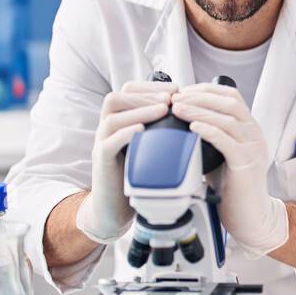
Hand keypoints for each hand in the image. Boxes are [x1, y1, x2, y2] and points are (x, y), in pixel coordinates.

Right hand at [76, 80, 175, 242]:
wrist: (116, 208)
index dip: (151, 86)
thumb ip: (162, 131)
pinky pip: (109, 142)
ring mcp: (102, 144)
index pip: (128, 91)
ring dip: (139, 110)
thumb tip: (193, 115)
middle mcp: (107, 128)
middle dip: (146, 94)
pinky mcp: (102, 161)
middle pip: (117, 98)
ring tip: (163, 109)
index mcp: (120, 121)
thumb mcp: (151, 148)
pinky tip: (142, 130)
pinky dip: (126, 133)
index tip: (176, 88)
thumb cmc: (138, 176)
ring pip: (112, 117)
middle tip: (170, 98)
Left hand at [171, 83, 288, 257]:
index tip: (183, 91)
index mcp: (249, 129)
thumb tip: (178, 126)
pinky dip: (209, 130)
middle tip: (176, 97)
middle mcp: (254, 134)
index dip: (206, 90)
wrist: (251, 218)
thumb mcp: (220, 157)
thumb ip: (208, 139)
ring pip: (227, 119)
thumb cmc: (232, 189)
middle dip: (200, 96)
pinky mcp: (247, 164)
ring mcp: (253, 148)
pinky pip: (227, 141)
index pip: (231, 96)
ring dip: (200, 110)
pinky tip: (193, 127)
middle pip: (230, 102)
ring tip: (177, 108)